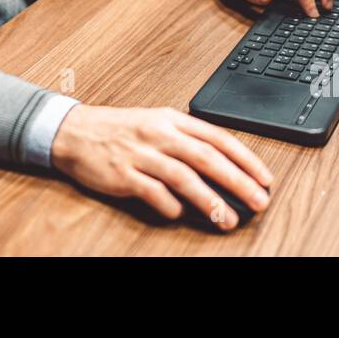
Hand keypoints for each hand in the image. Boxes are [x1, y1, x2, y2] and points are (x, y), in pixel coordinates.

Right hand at [50, 104, 272, 230]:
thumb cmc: (120, 129)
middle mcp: (158, 134)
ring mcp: (140, 154)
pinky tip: (180, 214)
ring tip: (227, 218)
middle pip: (206, 157)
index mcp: (171, 119)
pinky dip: (170, 206)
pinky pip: (153, 193)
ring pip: (182, 176)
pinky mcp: (122, 174)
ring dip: (209, 199)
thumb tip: (224, 167)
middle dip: (237, 180)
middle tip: (258, 200)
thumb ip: (187, 140)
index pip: (217, 137)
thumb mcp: (156, 123)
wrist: (74, 131)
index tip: (264, 178)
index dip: (245, 158)